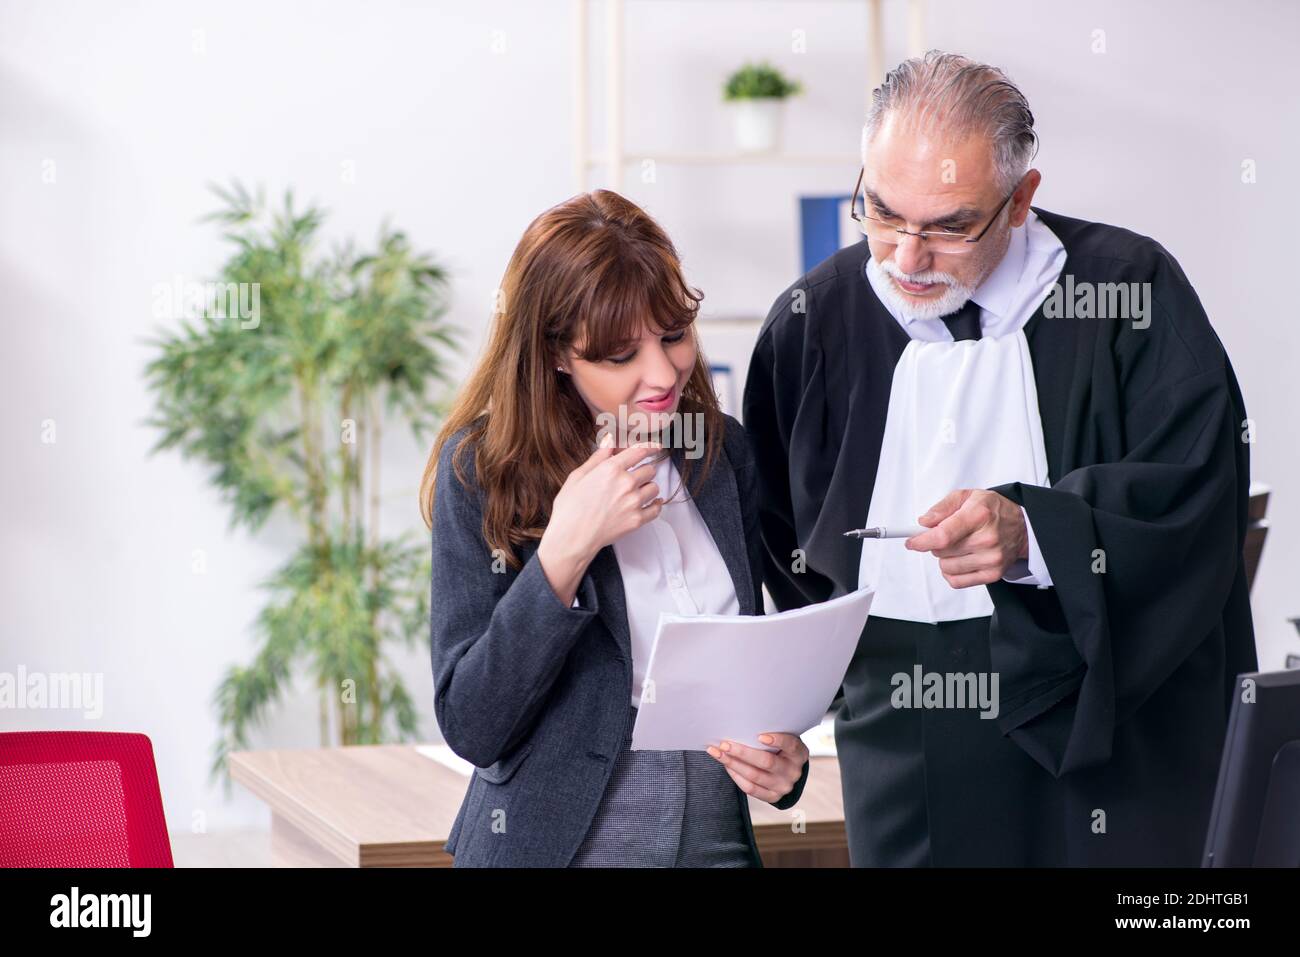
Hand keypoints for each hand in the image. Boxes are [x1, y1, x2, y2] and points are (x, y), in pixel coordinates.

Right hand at [536, 436, 663, 604]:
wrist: (571, 538)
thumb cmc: (569, 508)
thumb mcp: (578, 476)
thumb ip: (597, 457)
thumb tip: (609, 440)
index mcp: (611, 469)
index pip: (639, 452)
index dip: (650, 447)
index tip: (655, 446)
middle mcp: (626, 483)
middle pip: (649, 470)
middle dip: (644, 471)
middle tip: (636, 476)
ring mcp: (633, 502)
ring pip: (654, 488)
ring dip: (648, 487)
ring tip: (638, 492)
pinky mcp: (637, 520)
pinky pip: (656, 509)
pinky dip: (655, 505)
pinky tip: (651, 503)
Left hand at [706, 732, 809, 805]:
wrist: (788, 773)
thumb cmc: (781, 749)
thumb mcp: (783, 740)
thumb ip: (771, 734)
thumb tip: (741, 725)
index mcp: (799, 753)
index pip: (791, 745)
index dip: (777, 740)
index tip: (760, 736)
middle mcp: (793, 771)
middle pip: (767, 762)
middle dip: (742, 752)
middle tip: (724, 744)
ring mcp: (783, 786)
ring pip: (754, 776)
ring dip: (732, 763)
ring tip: (717, 753)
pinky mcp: (772, 797)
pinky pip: (750, 788)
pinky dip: (736, 776)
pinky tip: (726, 765)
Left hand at [904, 489, 1027, 587]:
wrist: (1023, 527)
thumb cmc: (992, 510)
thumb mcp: (968, 496)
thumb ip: (942, 507)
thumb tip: (924, 522)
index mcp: (979, 515)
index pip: (943, 535)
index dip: (922, 541)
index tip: (912, 541)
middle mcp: (987, 539)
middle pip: (942, 552)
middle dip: (936, 544)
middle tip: (947, 535)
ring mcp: (992, 559)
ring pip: (946, 567)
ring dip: (944, 558)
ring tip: (958, 546)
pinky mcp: (993, 574)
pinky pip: (957, 581)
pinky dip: (952, 572)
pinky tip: (960, 560)